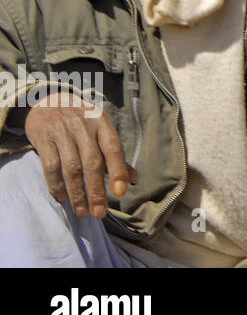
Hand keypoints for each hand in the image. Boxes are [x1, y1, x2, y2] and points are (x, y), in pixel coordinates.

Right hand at [23, 94, 138, 218]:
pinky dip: (56, 185)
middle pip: (92, 162)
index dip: (117, 170)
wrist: (48, 101)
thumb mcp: (101, 130)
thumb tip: (134, 179)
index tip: (120, 192)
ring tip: (82, 212)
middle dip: (96, 190)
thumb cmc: (81, 121)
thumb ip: (115, 156)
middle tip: (99, 213)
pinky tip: (62, 199)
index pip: (113, 148)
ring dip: (77, 193)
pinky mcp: (43, 139)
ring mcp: (62, 132)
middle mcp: (84, 126)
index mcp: (103, 123)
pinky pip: (50, 166)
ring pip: (71, 168)